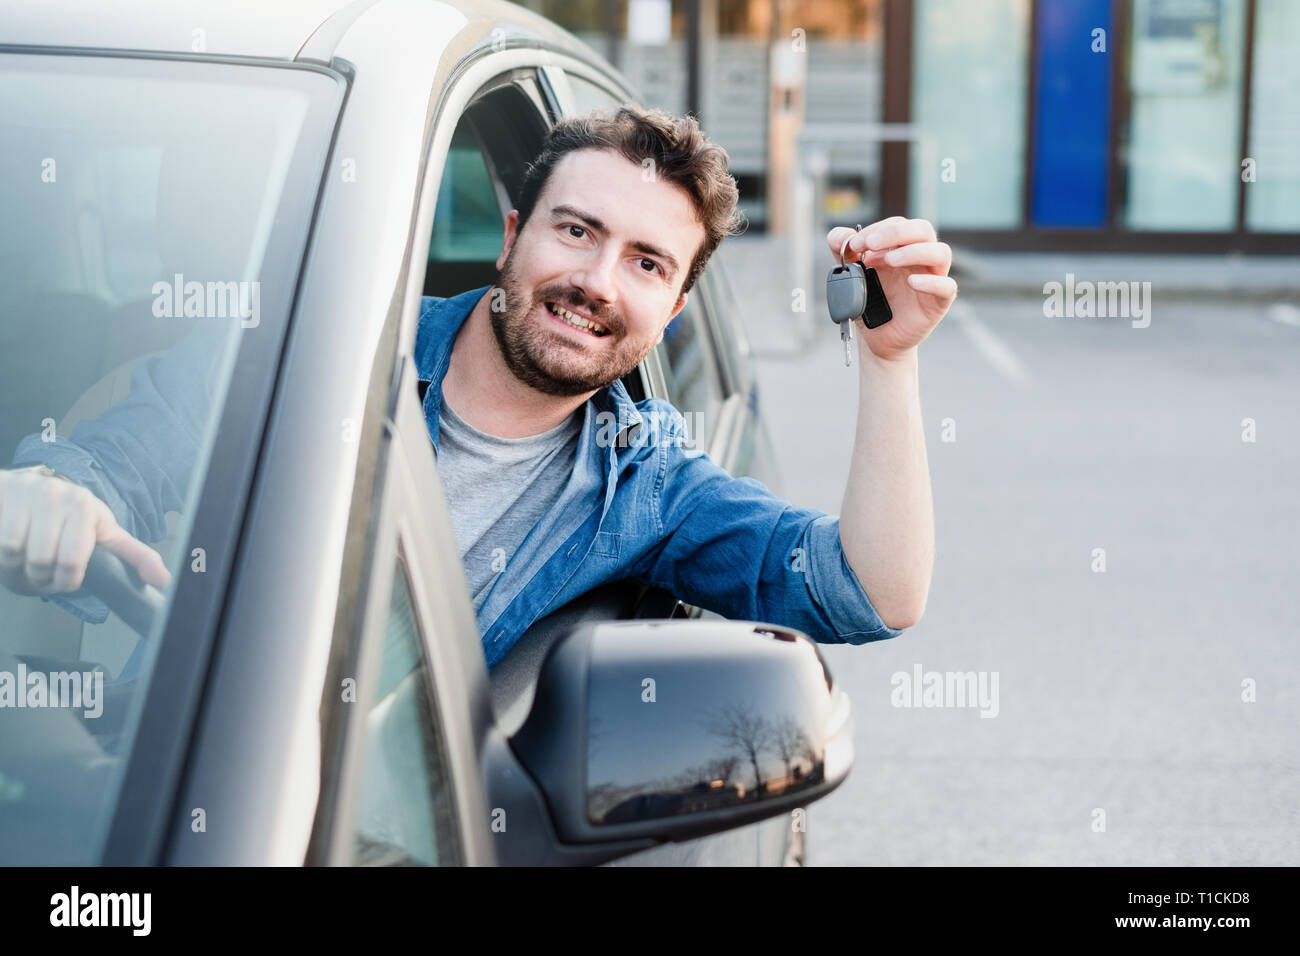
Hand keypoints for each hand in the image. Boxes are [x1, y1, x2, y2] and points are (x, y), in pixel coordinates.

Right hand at [0, 466, 170, 595]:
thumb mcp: (105, 533)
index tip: (66, 582)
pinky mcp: (1, 493)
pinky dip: (0, 560)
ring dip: (15, 571)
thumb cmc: (68, 517)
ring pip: (13, 554)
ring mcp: (23, 492)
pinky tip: (7, 555)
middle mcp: (55, 493)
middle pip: (41, 562)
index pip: (73, 561)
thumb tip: (164, 580)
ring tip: (23, 566)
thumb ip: (135, 556)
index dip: (66, 581)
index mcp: (85, 505)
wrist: (25, 490)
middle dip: (39, 580)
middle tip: (41, 577)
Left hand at [826, 217, 956, 362]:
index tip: (855, 244)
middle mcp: (920, 258)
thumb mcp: (850, 275)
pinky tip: (911, 282)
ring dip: (914, 251)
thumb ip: (843, 252)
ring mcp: (932, 278)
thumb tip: (843, 235)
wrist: (874, 337)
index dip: (877, 229)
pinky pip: (946, 286)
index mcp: (901, 247)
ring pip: (940, 252)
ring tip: (889, 261)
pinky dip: (931, 282)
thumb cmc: (868, 302)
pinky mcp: (939, 302)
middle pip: (923, 230)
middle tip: (871, 244)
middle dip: (896, 233)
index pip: (898, 225)